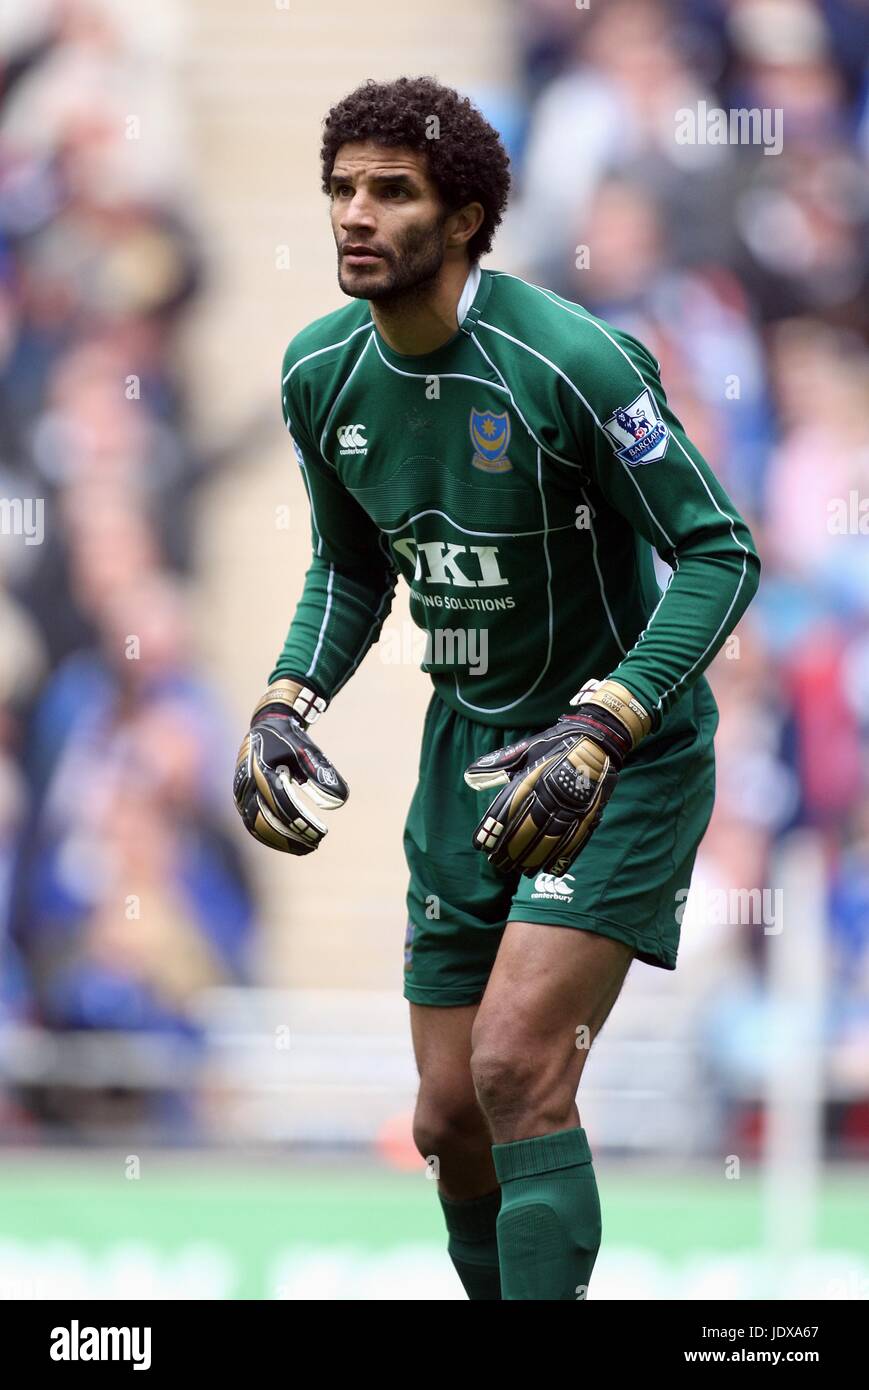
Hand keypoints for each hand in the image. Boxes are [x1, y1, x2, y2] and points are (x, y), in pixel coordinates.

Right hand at [233, 679, 347, 853]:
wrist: (265, 728)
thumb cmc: (289, 739)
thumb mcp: (307, 751)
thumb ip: (322, 773)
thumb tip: (340, 801)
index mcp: (262, 771)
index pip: (283, 805)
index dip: (303, 823)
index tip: (323, 833)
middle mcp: (247, 784)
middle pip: (268, 820)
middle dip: (292, 836)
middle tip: (316, 843)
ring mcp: (241, 794)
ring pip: (257, 826)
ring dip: (280, 841)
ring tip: (305, 849)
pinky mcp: (241, 800)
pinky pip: (252, 823)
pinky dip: (270, 837)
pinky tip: (290, 844)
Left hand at [464, 679, 650, 876]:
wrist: (598, 739)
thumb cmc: (556, 744)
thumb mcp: (525, 749)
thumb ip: (497, 764)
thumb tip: (469, 775)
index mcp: (532, 778)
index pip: (507, 811)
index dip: (493, 831)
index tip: (482, 845)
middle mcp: (549, 794)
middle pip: (526, 830)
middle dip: (510, 850)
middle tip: (499, 864)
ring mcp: (571, 805)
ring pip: (548, 840)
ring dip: (531, 857)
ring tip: (518, 870)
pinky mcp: (589, 813)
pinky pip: (573, 840)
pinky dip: (559, 857)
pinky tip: (547, 868)